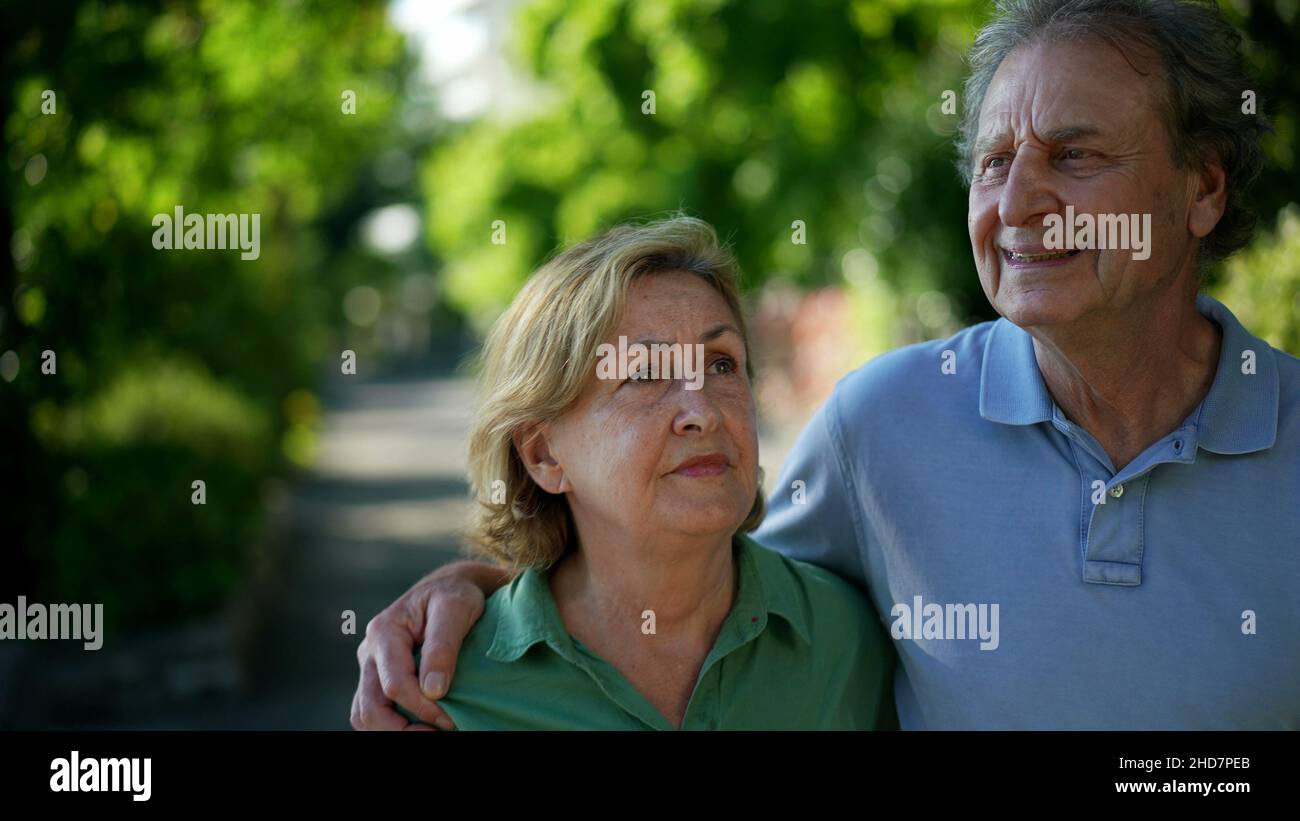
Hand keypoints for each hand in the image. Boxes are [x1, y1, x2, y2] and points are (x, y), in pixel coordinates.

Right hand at [350, 569, 488, 730]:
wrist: (449, 589)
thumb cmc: (455, 595)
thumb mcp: (456, 608)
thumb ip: (442, 646)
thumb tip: (432, 690)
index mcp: (384, 632)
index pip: (395, 685)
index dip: (422, 708)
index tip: (452, 719)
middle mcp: (370, 651)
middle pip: (371, 707)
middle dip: (402, 729)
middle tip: (439, 731)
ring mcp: (371, 667)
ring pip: (364, 714)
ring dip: (393, 731)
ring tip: (429, 731)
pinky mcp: (377, 678)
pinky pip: (372, 711)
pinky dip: (390, 725)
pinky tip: (419, 725)